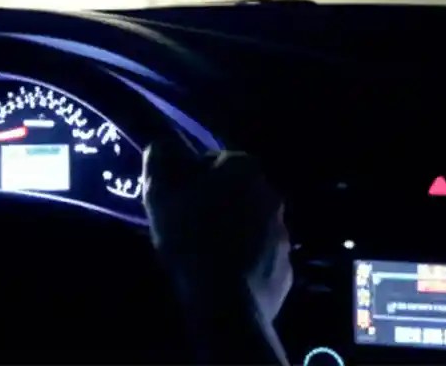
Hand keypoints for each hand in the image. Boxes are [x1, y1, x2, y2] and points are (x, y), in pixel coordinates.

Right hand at [142, 136, 292, 322]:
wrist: (226, 302)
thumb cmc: (191, 238)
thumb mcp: (161, 191)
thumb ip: (161, 158)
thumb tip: (163, 144)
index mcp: (243, 168)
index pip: (212, 162)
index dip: (189, 180)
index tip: (175, 201)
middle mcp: (271, 193)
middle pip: (234, 192)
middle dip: (214, 204)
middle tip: (187, 227)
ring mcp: (282, 232)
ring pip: (249, 224)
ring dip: (231, 232)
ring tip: (203, 255)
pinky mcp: (285, 267)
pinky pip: (259, 257)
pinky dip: (244, 262)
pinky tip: (222, 277)